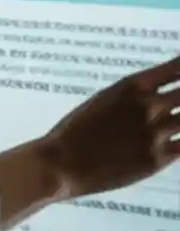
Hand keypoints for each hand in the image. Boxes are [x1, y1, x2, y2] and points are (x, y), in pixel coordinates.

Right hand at [0, 55, 179, 230]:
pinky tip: (178, 139)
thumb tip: (164, 100)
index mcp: (132, 86)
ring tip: (176, 121)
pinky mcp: (158, 158)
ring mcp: (156, 132)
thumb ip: (136, 99)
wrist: (62, 163)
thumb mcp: (104, 101)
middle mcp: (148, 106)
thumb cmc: (77, 130)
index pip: (176, 68)